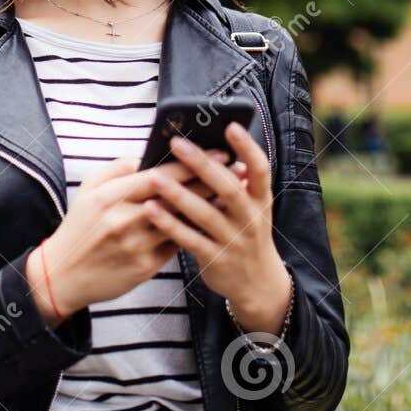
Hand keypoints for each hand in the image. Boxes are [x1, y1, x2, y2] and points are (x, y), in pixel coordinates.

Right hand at [25, 152, 232, 326]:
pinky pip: (174, 246)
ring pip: (181, 222)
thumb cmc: (79, 228)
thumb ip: (117, 170)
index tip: (216, 153)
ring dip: (208, 207)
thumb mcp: (89, 190)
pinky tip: (210, 223)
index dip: (191, 163)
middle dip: (209, 181)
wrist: (63, 275)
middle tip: (235, 170)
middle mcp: (124, 220)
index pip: (159, 174)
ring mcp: (136, 245)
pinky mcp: (144, 267)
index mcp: (110, 196)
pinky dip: (191, 232)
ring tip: (232, 195)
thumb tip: (144, 156)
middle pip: (176, 196)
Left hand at [143, 124, 292, 335]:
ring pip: (206, 214)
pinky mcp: (215, 260)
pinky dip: (170, 224)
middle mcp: (251, 219)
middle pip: (228, 188)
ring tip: (155, 176)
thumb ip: (235, 183)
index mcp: (260, 200)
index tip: (231, 126)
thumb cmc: (246, 234)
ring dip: (179, 194)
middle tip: (176, 143)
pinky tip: (150, 209)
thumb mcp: (252, 208)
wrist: (257, 284)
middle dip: (201, 164)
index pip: (260, 170)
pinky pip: (190, 240)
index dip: (248, 148)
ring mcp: (234, 241)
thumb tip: (212, 148)